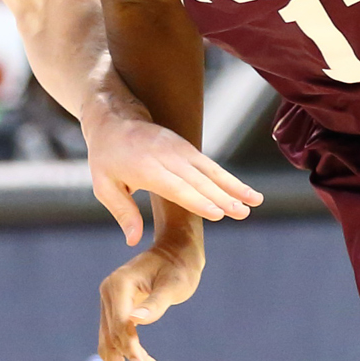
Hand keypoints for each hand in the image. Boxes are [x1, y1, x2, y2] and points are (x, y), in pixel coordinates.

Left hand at [82, 109, 261, 244]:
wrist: (115, 119)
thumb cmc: (107, 158)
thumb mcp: (104, 186)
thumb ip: (123, 212)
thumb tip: (134, 241)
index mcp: (145, 168)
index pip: (176, 187)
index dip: (197, 200)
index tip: (217, 213)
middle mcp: (167, 156)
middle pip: (199, 180)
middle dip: (223, 197)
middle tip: (243, 213)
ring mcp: (180, 150)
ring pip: (211, 171)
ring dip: (234, 186)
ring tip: (255, 202)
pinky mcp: (187, 148)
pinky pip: (211, 165)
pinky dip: (229, 178)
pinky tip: (245, 191)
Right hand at [97, 235, 203, 360]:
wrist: (178, 250)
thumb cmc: (180, 265)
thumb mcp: (174, 283)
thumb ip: (156, 303)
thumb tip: (137, 321)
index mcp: (118, 285)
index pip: (119, 324)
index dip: (130, 348)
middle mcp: (109, 295)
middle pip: (108, 340)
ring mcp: (111, 304)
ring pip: (109, 345)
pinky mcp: (118, 312)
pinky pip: (120, 340)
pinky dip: (132, 358)